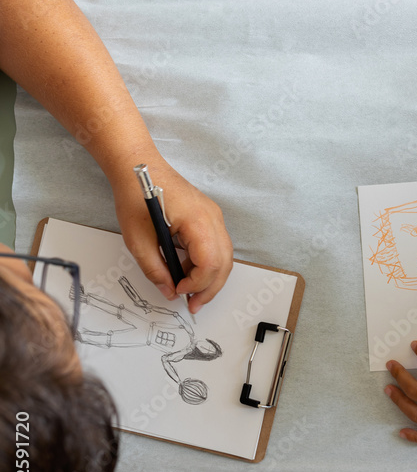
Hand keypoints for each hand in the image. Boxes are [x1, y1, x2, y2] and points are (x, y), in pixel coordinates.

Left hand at [111, 160, 232, 312]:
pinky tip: (187, 270)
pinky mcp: (207, 215)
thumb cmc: (136, 195)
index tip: (179, 291)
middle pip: (224, 262)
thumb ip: (155, 269)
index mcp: (197, 221)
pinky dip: (205, 262)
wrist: (138, 167)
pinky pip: (215, 244)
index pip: (210, 263)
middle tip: (194, 304)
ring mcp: (212, 214)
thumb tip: (169, 290)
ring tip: (189, 290)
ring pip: (223, 255)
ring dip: (210, 276)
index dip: (197, 284)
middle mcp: (212, 217)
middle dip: (210, 287)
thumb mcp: (138, 240)